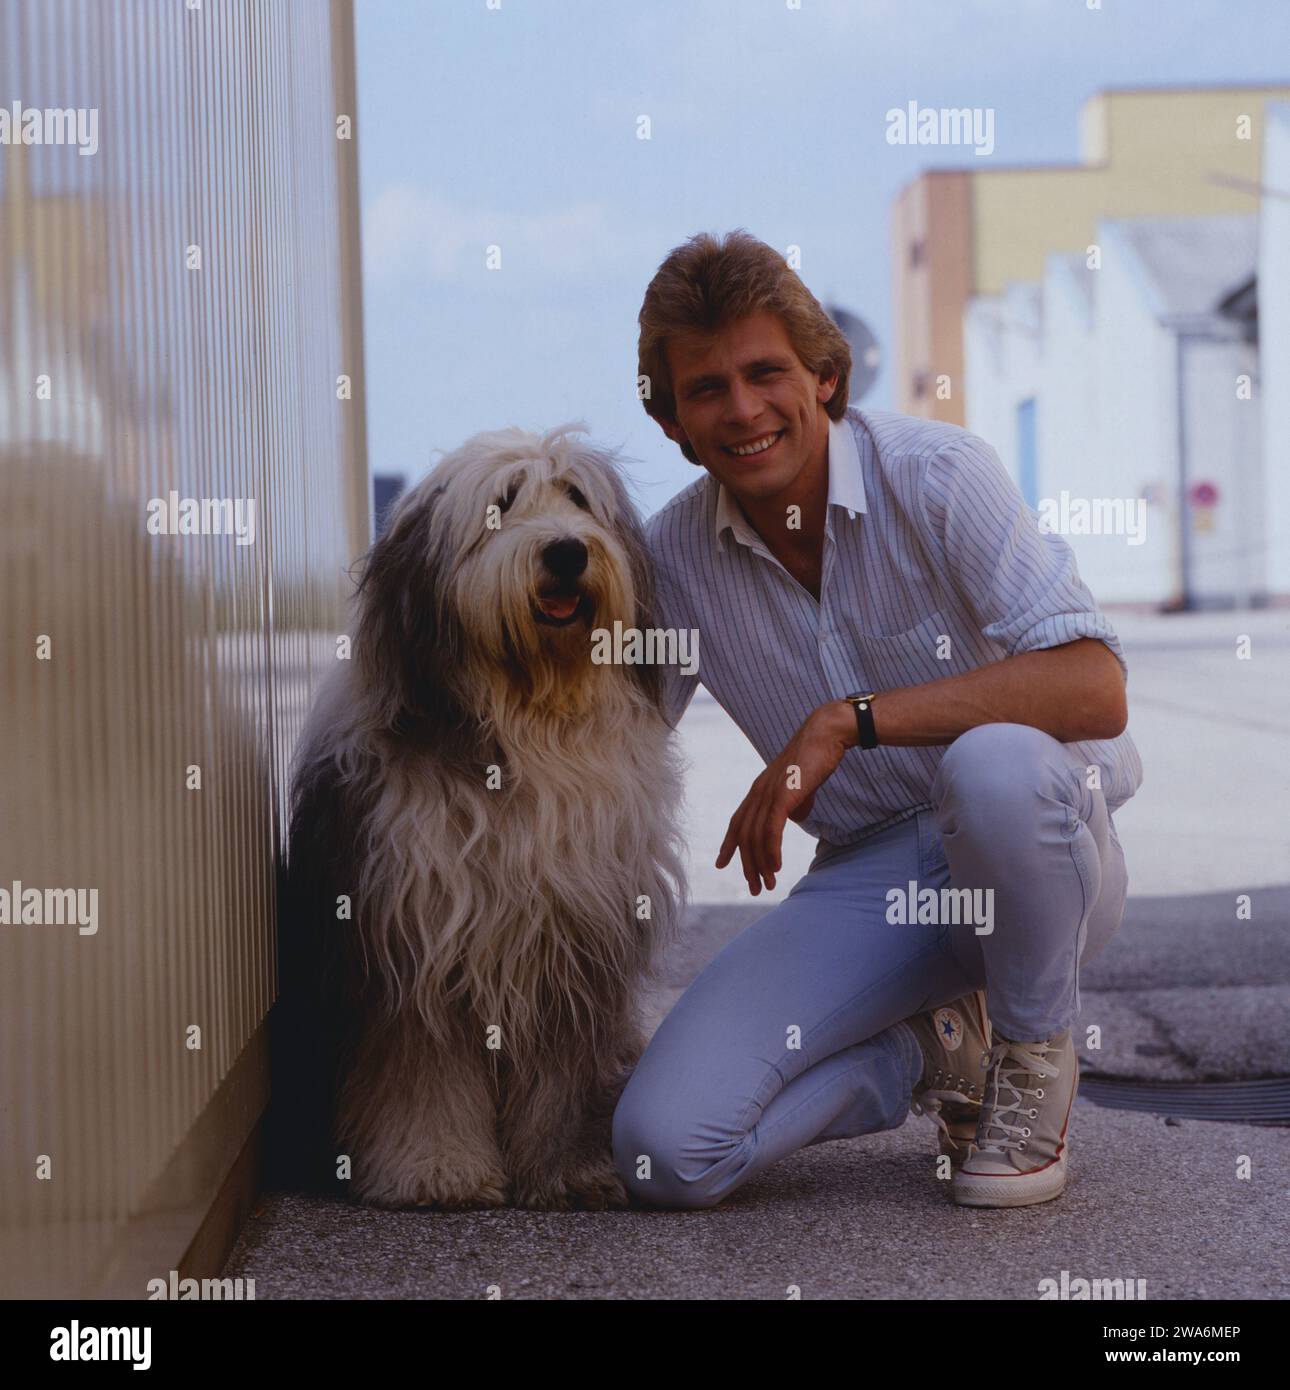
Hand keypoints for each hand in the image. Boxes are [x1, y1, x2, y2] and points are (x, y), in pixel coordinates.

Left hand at [716, 701, 853, 894]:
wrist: (826, 734)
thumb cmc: (816, 757)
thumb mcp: (800, 786)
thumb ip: (794, 803)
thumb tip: (795, 818)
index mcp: (759, 790)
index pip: (737, 821)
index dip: (729, 844)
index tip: (722, 863)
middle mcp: (758, 793)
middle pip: (744, 836)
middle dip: (747, 865)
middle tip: (755, 888)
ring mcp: (769, 793)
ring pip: (756, 837)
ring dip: (761, 864)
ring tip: (768, 883)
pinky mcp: (783, 795)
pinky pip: (771, 829)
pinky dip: (771, 851)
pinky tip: (775, 866)